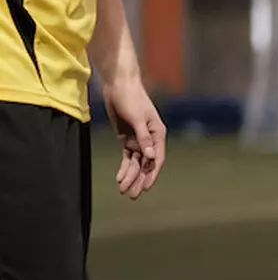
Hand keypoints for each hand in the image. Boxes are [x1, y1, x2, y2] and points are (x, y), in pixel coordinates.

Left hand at [102, 79, 165, 198]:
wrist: (118, 84)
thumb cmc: (131, 97)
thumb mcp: (137, 118)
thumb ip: (144, 138)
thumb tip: (152, 157)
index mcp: (157, 134)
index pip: (157, 159)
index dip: (151, 174)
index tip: (145, 187)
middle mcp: (150, 139)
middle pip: (146, 164)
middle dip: (139, 179)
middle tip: (132, 195)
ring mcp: (138, 139)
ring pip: (135, 162)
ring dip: (130, 176)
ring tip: (123, 191)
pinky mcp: (126, 137)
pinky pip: (127, 156)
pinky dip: (124, 167)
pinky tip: (120, 178)